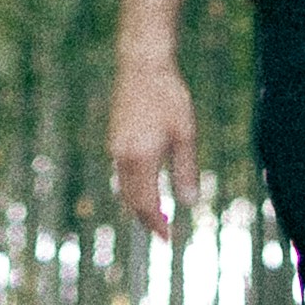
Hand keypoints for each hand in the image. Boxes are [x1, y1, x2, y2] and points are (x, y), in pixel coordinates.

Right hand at [110, 43, 197, 238]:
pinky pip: (122, 174)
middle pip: (132, 201)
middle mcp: (123, 157)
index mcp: (141, 159)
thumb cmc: (169, 96)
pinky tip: (147, 188)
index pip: (147, 204)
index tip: (169, 239)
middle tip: (164, 235)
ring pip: (125, 188)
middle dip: (147, 220)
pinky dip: (133, 188)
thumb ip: (186, 170)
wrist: (142, 64)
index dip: (157, 224)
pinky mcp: (115, 138)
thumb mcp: (186, 134)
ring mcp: (116, 147)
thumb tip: (189, 203)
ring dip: (139, 206)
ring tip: (157, 217)